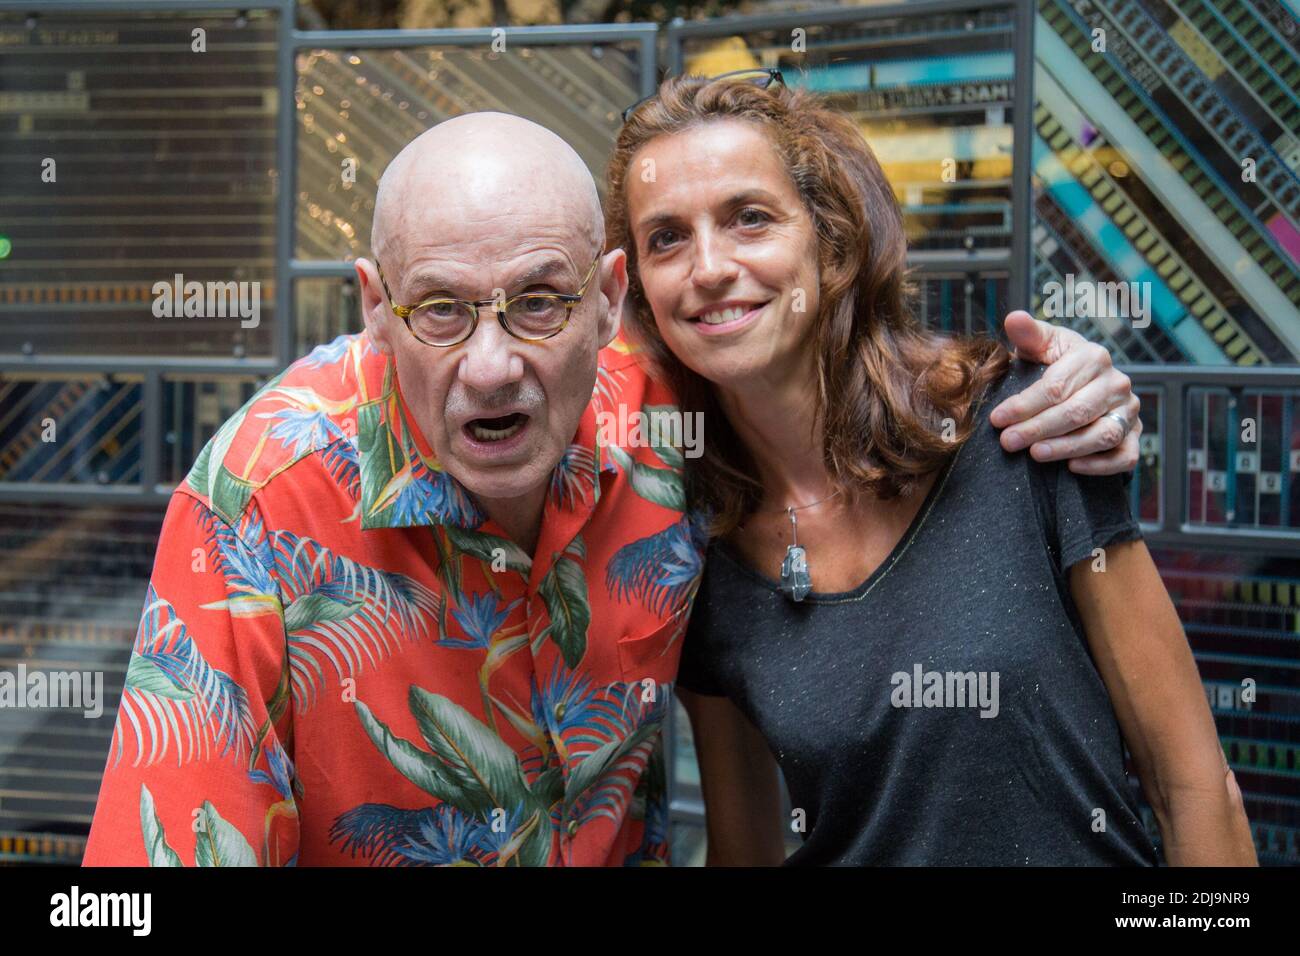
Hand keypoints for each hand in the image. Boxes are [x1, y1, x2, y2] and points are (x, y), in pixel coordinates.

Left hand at [989, 311, 1140, 475]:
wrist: (1085, 385)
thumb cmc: (1057, 365)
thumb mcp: (1042, 346)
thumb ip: (1028, 335)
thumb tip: (1014, 318)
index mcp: (1093, 357)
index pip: (1056, 386)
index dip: (1024, 404)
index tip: (997, 419)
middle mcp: (1116, 383)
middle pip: (1077, 411)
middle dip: (1038, 428)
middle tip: (1009, 442)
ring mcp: (1129, 410)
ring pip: (1102, 434)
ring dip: (1067, 447)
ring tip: (1036, 454)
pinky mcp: (1135, 435)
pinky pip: (1125, 455)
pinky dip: (1101, 465)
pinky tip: (1072, 468)